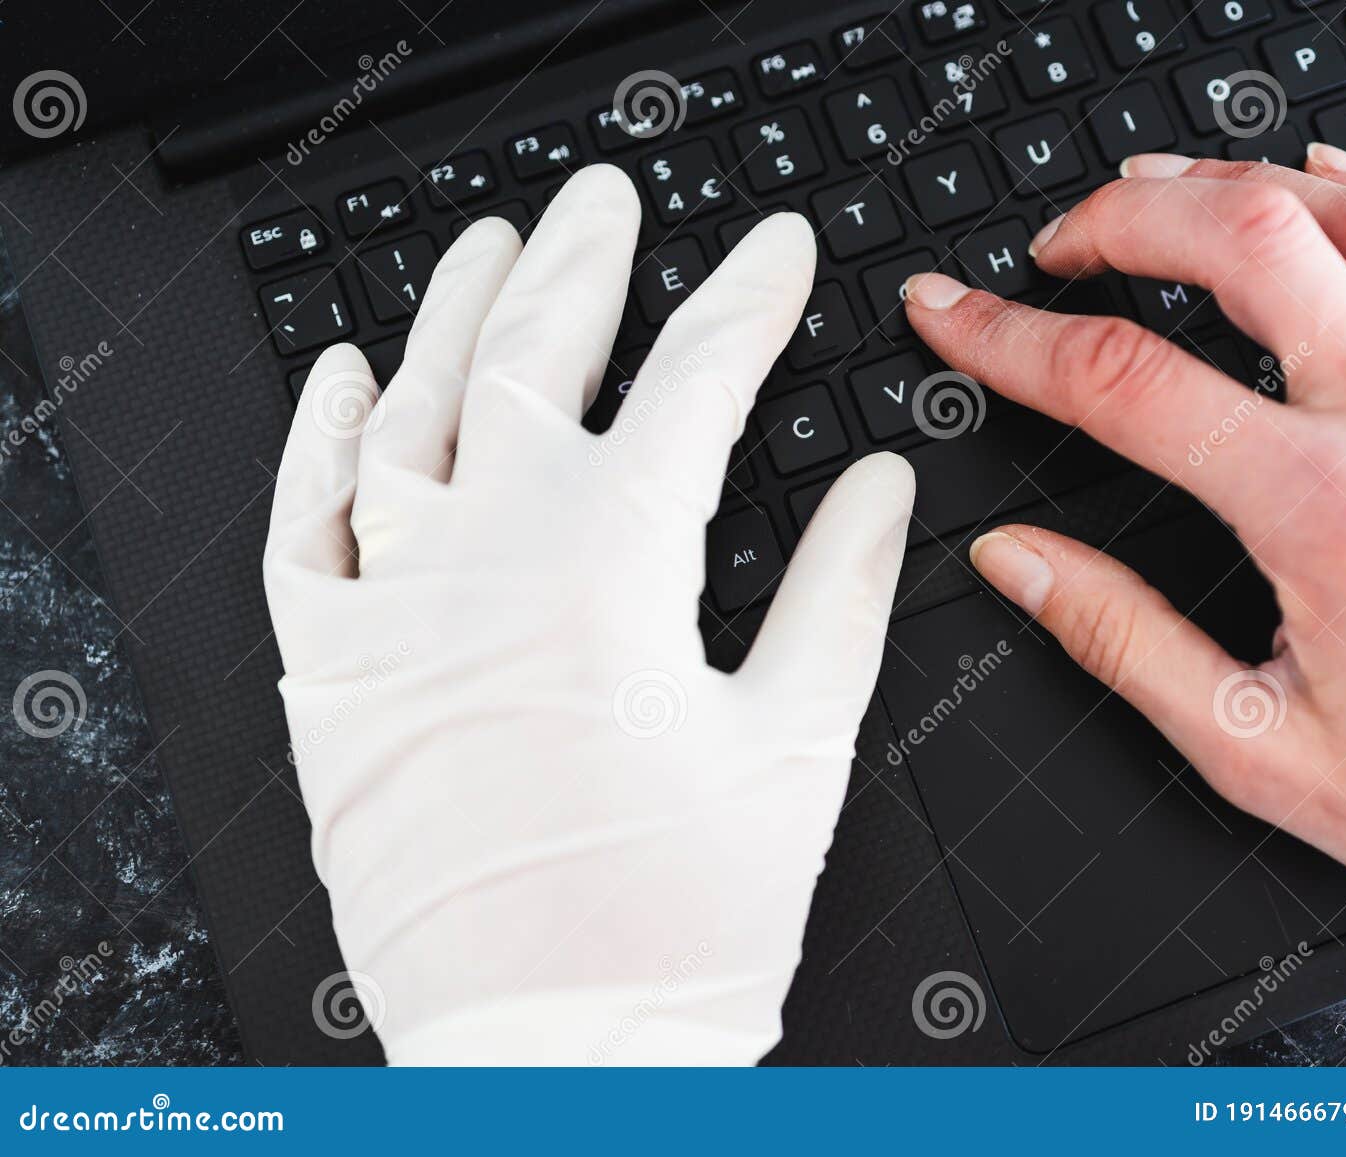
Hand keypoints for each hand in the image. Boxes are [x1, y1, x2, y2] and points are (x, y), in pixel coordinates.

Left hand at [263, 165, 913, 1063]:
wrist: (553, 1060)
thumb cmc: (678, 928)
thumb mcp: (795, 745)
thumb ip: (840, 593)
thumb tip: (878, 489)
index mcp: (612, 574)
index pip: (694, 386)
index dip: (745, 301)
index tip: (775, 251)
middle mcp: (488, 565)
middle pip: (536, 362)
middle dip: (587, 264)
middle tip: (611, 202)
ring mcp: (394, 613)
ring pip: (412, 412)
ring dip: (453, 313)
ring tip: (492, 244)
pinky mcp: (333, 676)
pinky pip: (301, 525)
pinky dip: (315, 440)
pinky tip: (339, 377)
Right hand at [905, 144, 1345, 994]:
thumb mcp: (1256, 749)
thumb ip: (1119, 639)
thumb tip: (1018, 562)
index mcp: (1326, 516)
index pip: (1126, 384)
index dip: (1011, 339)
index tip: (956, 317)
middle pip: (1250, 243)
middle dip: (1125, 219)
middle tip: (1056, 243)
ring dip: (1245, 183)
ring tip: (1163, 191)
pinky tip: (1336, 180)